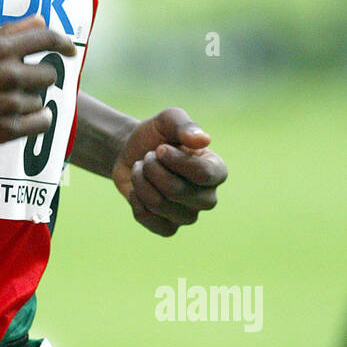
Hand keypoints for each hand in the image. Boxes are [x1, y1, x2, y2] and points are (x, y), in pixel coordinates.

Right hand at [0, 15, 75, 155]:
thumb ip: (8, 32)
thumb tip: (40, 21)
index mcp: (0, 49)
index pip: (47, 38)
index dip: (64, 43)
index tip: (70, 51)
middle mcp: (8, 73)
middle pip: (49, 74)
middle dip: (37, 80)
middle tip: (14, 87)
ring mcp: (8, 102)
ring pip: (41, 100)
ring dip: (27, 103)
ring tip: (0, 106)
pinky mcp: (6, 129)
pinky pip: (41, 122)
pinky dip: (36, 122)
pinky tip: (20, 120)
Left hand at [111, 107, 226, 236]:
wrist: (130, 152)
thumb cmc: (156, 135)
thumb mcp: (168, 119)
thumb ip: (185, 125)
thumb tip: (204, 140)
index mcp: (216, 170)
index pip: (204, 174)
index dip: (175, 161)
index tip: (159, 148)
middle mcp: (208, 196)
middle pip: (176, 191)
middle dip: (152, 170)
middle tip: (148, 157)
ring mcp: (189, 215)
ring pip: (158, 205)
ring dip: (140, 181)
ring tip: (141, 169)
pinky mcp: (168, 227)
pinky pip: (149, 220)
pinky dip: (136, 200)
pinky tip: (138, 189)